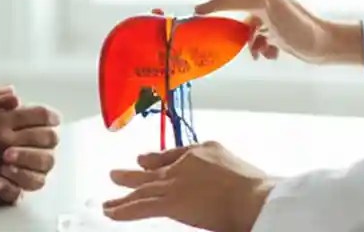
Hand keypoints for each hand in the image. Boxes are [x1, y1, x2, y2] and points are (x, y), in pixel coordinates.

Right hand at [0, 83, 59, 207]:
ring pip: (37, 170)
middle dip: (50, 140)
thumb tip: (13, 92)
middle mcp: (2, 144)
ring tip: (30, 164)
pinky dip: (18, 186)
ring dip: (38, 166)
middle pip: (46, 141)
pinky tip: (11, 181)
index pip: (41, 116)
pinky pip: (15, 191)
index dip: (50, 117)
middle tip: (45, 142)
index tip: (52, 121)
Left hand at [104, 142, 275, 231]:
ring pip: (143, 189)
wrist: (253, 197)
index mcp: (204, 151)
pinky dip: (124, 210)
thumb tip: (225, 186)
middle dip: (135, 173)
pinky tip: (111, 212)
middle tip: (117, 174)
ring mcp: (176, 182)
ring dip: (124, 195)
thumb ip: (223, 172)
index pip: (175, 154)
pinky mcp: (170, 202)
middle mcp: (185, 163)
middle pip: (154, 169)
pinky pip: (141, 207)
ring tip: (108, 201)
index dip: (159, 160)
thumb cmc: (255, 188)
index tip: (147, 161)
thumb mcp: (240, 170)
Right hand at [195, 0, 362, 64]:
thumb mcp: (280, 6)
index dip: (211, 5)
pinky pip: (261, 41)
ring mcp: (273, 20)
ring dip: (248, 43)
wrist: (327, 47)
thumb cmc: (302, 28)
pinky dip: (261, 49)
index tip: (195, 14)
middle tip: (219, 44)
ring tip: (257, 52)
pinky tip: (270, 55)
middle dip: (230, 31)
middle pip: (237, 16)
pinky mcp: (280, 33)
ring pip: (248, 31)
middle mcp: (265, 6)